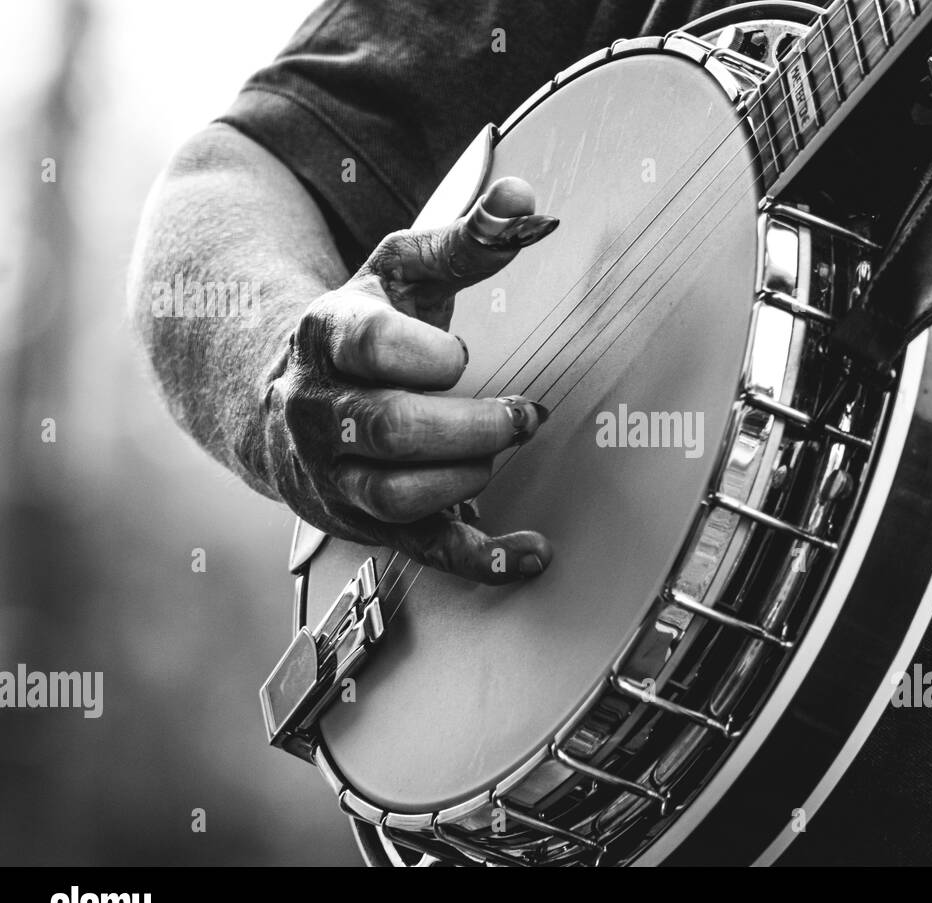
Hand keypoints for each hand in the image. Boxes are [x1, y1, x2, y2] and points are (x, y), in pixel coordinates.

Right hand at [260, 177, 560, 583]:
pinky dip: (483, 558)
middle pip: (389, 427)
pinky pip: (422, 551)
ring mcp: (335, 475)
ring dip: (467, 475)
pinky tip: (532, 552)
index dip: (425, 353)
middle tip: (523, 413)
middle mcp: (317, 411)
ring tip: (500, 449)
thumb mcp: (401, 275)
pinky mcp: (365, 523)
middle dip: (469, 425)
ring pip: (398, 494)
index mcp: (325, 335)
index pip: (367, 345)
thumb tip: (523, 199)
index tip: (460, 354)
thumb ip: (465, 240)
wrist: (283, 397)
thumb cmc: (361, 329)